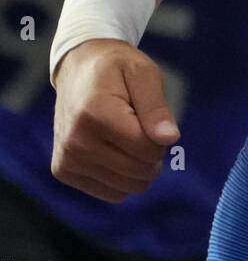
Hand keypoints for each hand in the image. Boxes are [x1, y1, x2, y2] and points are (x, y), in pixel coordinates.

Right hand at [51, 40, 179, 202]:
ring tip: (126, 136)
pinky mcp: (64, 172)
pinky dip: (122, 177)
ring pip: (127, 188)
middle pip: (138, 171)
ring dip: (137, 166)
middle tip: (139, 124)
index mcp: (95, 113)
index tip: (149, 114)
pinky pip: (112, 193)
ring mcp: (67, 160)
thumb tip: (170, 139)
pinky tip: (114, 150)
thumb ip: (156, 107)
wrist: (79, 67)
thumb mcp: (143, 73)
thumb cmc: (117, 69)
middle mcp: (75, 141)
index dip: (160, 135)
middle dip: (151, 151)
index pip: (147, 149)